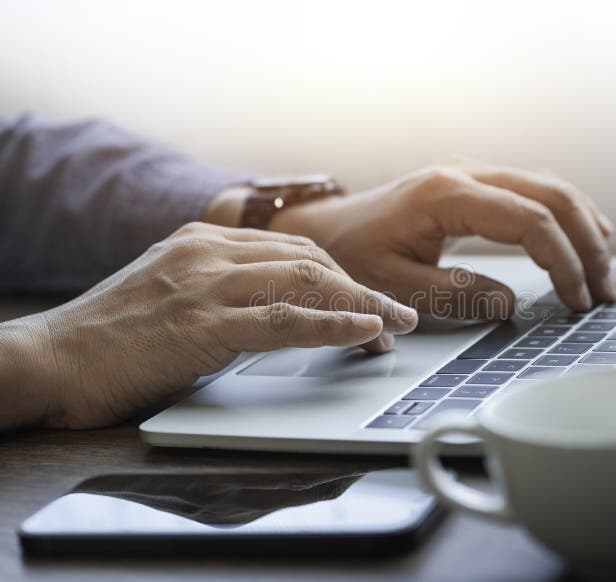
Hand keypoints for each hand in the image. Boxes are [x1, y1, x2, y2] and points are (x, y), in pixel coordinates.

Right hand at [0, 223, 416, 429]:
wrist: (50, 360)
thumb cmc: (111, 336)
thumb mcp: (171, 292)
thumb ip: (219, 286)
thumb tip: (272, 305)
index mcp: (204, 240)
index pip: (295, 249)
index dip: (342, 277)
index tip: (371, 300)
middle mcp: (209, 251)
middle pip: (310, 261)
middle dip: (363, 289)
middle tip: (400, 317)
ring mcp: (205, 284)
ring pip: (307, 284)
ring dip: (363, 306)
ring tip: (399, 327)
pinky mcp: (202, 324)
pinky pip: (284, 320)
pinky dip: (334, 324)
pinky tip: (367, 331)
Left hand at [270, 157, 615, 317]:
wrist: (329, 226)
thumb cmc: (354, 253)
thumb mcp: (395, 284)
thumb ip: (454, 295)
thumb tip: (511, 306)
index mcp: (447, 195)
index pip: (529, 220)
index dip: (562, 260)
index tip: (576, 300)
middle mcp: (465, 173)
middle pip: (552, 196)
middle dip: (586, 244)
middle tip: (603, 290)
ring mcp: (471, 172)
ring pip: (549, 186)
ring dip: (583, 227)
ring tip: (602, 272)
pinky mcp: (473, 182)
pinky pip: (533, 189)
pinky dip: (564, 213)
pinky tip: (586, 233)